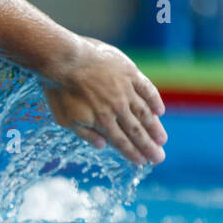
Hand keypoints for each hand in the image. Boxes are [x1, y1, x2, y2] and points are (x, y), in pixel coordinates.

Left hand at [41, 36, 166, 164]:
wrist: (64, 59)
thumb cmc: (59, 90)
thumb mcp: (65, 119)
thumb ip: (85, 133)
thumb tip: (103, 146)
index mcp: (102, 120)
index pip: (121, 141)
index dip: (132, 153)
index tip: (142, 162)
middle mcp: (116, 107)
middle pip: (136, 130)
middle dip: (148, 146)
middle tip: (159, 158)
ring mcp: (124, 89)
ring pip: (144, 112)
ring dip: (154, 127)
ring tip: (162, 140)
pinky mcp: (129, 72)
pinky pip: (146, 88)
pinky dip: (154, 100)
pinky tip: (160, 110)